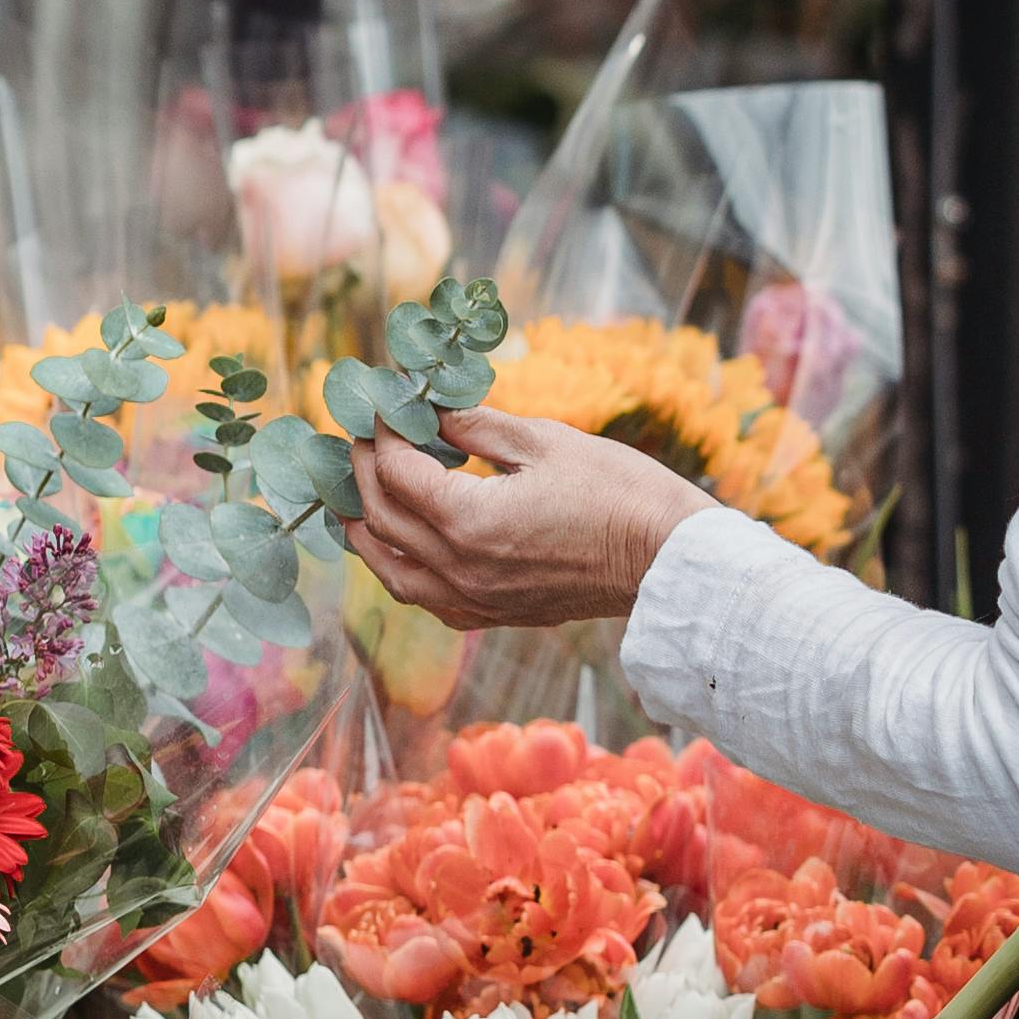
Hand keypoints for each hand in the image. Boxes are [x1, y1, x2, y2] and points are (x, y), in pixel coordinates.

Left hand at [349, 405, 703, 632]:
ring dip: (364, 530)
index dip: (381, 432)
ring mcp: (475, 599)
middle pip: (382, 518)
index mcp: (469, 520)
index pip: (397, 471)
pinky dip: (399, 571)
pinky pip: (425, 600)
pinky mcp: (494, 614)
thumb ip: (475, 426)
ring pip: (391, 571)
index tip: (381, 403)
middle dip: (363, 471)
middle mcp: (460, 569)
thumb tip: (429, 408)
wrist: (667, 560)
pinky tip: (399, 548)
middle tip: (361, 436)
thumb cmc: (617, 492)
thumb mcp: (543, 440)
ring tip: (351, 497)